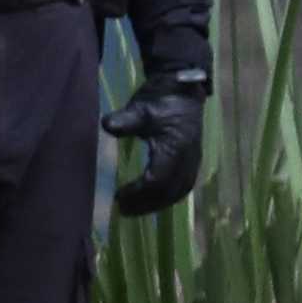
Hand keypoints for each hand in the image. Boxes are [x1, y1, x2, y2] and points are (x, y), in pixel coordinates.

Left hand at [104, 77, 205, 215]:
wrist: (182, 92)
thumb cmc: (160, 99)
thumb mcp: (140, 107)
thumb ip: (125, 119)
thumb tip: (108, 125)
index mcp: (176, 148)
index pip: (157, 179)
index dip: (138, 191)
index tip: (118, 196)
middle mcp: (189, 159)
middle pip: (169, 191)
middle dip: (147, 204)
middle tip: (123, 211)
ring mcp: (193, 161)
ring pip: (178, 191)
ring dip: (157, 204)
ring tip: (134, 210)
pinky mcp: (193, 161)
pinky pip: (183, 186)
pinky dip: (168, 197)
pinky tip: (152, 202)